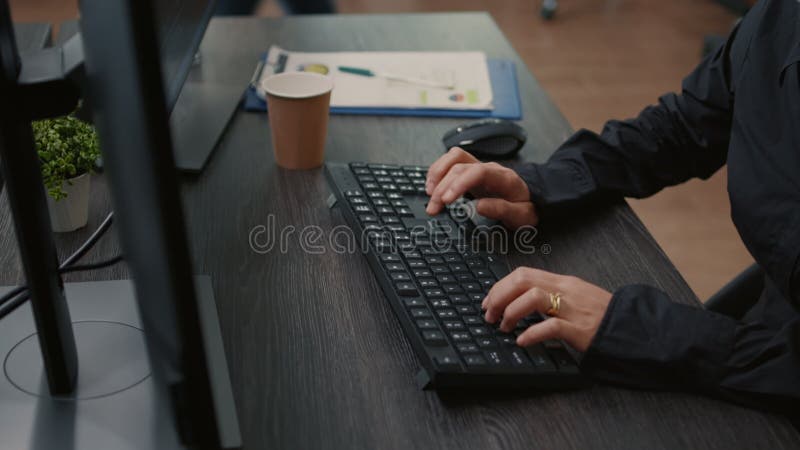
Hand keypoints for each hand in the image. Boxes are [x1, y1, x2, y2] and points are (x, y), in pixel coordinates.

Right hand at [425, 147, 538, 228]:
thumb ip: (503, 210)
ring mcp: (479, 167)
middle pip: (459, 167)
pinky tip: (432, 186)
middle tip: (433, 208)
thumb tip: (479, 206)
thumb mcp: (521, 216)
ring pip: (453, 158)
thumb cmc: (526, 207)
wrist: (532, 198)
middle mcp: (489, 168)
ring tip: (430, 194)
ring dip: (437, 174)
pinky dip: (438, 172)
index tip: (446, 200)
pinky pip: (451, 162)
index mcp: (503, 177)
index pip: (477, 172)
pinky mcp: (470, 171)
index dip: (459, 183)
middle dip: (442, 187)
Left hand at [482, 267, 612, 351]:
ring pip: (533, 296)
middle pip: (523, 280)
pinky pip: (552, 326)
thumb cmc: (600, 315)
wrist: (631, 327)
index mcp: (562, 282)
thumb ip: (550, 294)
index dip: (500, 286)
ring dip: (512, 312)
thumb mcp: (574, 297)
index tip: (488, 302)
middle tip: (490, 315)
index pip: (523, 274)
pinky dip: (532, 333)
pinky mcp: (580, 329)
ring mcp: (573, 308)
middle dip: (499, 296)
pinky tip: (522, 341)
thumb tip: (518, 301)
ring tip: (504, 327)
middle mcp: (565, 290)